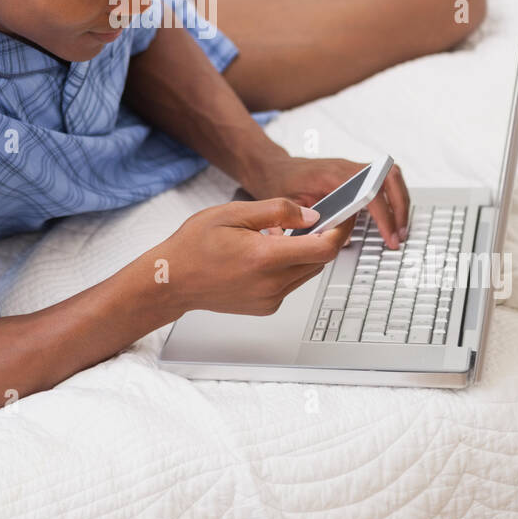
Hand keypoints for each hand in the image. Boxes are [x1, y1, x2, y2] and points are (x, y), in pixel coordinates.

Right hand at [158, 197, 355, 317]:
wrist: (172, 280)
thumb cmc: (195, 245)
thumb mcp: (234, 212)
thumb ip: (278, 211)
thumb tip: (312, 215)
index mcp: (265, 257)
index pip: (324, 247)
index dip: (341, 230)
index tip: (344, 215)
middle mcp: (271, 283)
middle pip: (320, 260)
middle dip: (323, 238)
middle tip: (314, 218)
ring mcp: (270, 299)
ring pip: (307, 272)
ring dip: (305, 252)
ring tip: (279, 236)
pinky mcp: (266, 307)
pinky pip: (291, 283)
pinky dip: (289, 267)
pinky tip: (265, 255)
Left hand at [239, 154, 409, 250]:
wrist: (272, 167)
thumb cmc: (278, 183)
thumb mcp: (287, 205)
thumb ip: (306, 222)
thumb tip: (329, 240)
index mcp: (331, 175)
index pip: (369, 192)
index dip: (384, 217)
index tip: (389, 237)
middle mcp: (345, 167)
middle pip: (389, 178)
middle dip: (400, 208)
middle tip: (400, 235)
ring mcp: (351, 168)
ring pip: (389, 177)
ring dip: (400, 202)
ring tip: (399, 230)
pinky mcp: (353, 174)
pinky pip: (382, 181)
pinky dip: (392, 199)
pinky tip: (391, 219)